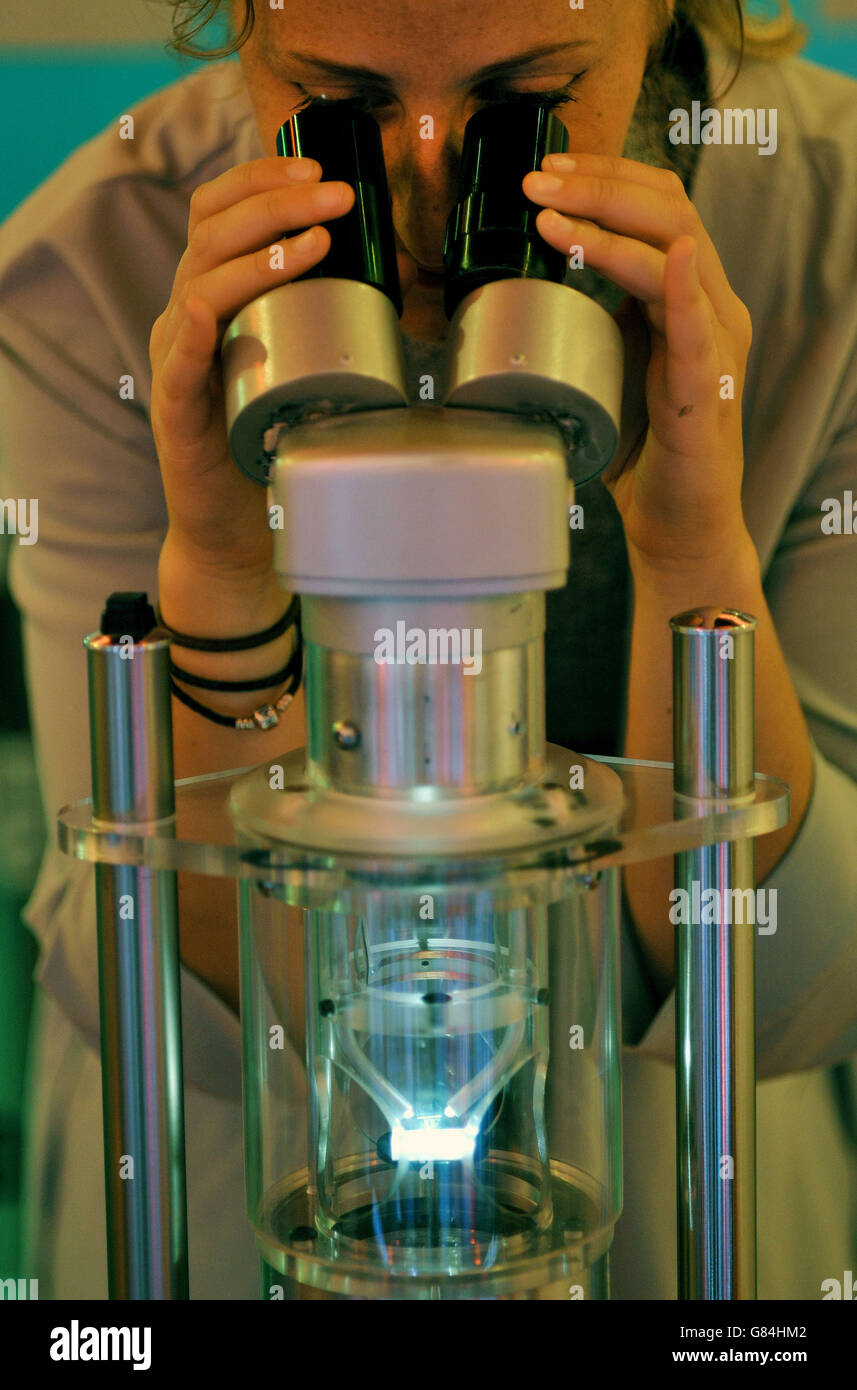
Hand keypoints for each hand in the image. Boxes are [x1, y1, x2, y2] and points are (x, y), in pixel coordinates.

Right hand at [149, 156, 354, 582]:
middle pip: (214, 233)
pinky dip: (192, 331)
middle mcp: (183, 317)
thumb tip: (394, 277)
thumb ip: (320, 318)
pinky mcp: (174, 410)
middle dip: (277, 202)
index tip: (318, 167)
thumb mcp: (298, 362)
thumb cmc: (270, 440)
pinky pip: (176, 362)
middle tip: (335, 194)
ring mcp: (175, 361)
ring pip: (199, 285)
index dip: (262, 179)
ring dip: (256, 255)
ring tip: (314, 240)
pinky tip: (211, 311)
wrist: (235, 524)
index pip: (220, 212)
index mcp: (211, 295)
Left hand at [523, 152, 755, 575]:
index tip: (550, 169)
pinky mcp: (706, 393)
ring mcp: (714, 348)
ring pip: (676, 256)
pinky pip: (699, 332)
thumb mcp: (614, 363)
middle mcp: (711, 308)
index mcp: (689, 296)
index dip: (607, 176)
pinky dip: (680, 291)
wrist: (676, 524)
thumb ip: (595, 319)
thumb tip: (530, 283)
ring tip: (552, 216)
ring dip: (611, 226)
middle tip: (538, 181)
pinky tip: (668, 259)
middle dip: (599, 187)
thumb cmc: (645, 448)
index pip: (659, 206)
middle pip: (668, 213)